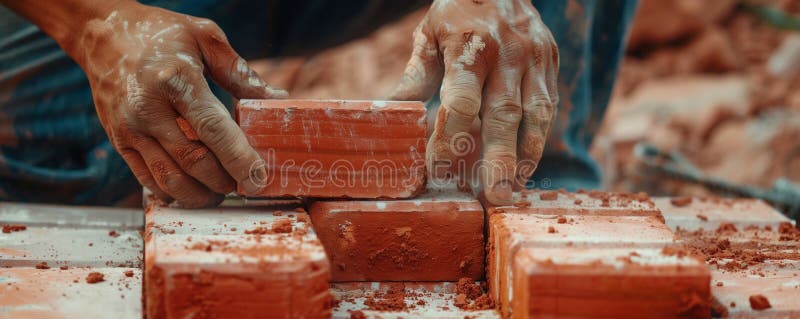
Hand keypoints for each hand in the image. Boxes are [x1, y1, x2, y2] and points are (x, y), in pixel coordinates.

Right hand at [70, 2, 284, 206]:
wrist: (103, 34)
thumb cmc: (162, 35)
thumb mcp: (206, 38)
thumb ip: (241, 74)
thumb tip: (276, 98)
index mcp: (175, 80)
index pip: (213, 129)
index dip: (239, 158)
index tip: (258, 178)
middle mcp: (148, 108)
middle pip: (193, 161)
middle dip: (224, 181)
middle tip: (244, 185)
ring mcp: (130, 129)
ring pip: (169, 178)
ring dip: (200, 195)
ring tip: (221, 192)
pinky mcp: (118, 141)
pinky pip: (147, 179)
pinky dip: (173, 193)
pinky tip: (192, 190)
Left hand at [390, 0, 558, 204]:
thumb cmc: (456, 14)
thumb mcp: (429, 38)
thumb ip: (415, 78)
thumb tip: (387, 115)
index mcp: (471, 45)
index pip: (461, 101)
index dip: (450, 138)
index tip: (438, 170)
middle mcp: (508, 53)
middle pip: (504, 115)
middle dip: (499, 160)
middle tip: (493, 197)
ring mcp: (535, 59)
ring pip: (535, 116)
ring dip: (525, 157)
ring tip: (512, 189)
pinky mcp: (551, 65)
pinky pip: (547, 108)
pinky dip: (538, 140)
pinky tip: (525, 165)